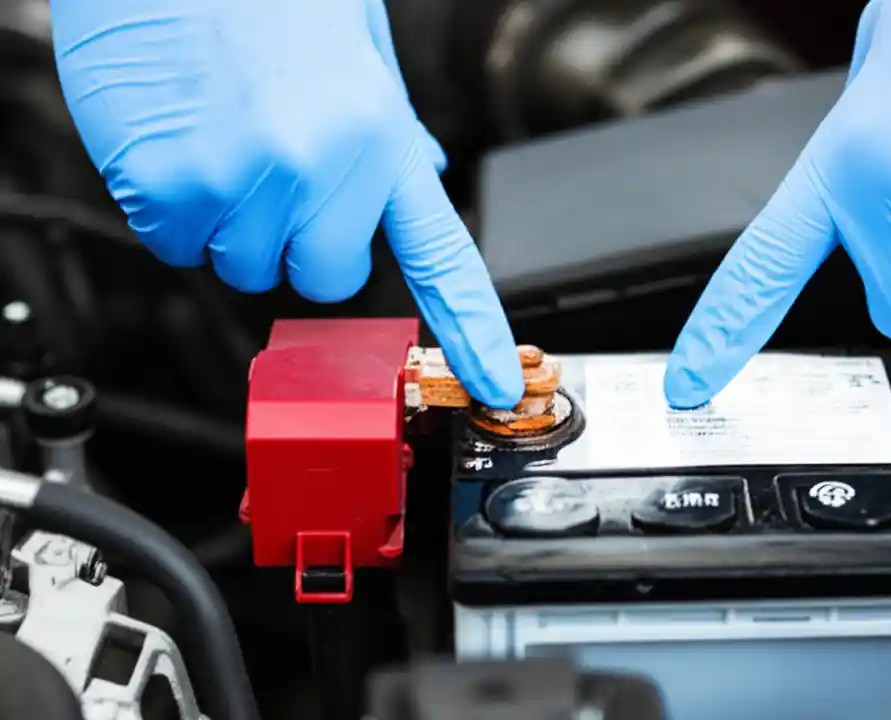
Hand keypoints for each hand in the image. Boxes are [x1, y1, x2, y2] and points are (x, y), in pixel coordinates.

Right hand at [49, 0, 523, 407]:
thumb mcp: (359, 50)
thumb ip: (391, 127)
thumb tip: (423, 175)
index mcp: (378, 135)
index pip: (439, 256)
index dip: (472, 327)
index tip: (491, 381)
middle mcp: (318, 167)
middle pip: (323, 279)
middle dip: (301, 241)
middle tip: (280, 170)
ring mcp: (240, 181)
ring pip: (242, 265)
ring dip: (233, 223)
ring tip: (223, 136)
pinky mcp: (165, 185)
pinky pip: (176, 244)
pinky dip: (173, 209)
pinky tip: (180, 139)